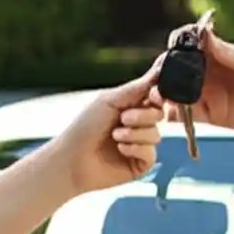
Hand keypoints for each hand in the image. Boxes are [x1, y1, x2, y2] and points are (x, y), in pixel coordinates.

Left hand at [47, 68, 165, 195]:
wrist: (73, 158)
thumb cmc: (85, 126)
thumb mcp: (110, 100)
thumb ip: (138, 87)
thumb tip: (160, 69)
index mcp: (131, 106)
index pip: (155, 97)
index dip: (158, 96)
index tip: (153, 96)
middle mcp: (138, 125)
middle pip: (159, 114)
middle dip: (141, 116)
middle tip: (122, 119)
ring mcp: (141, 144)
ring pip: (155, 135)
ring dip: (134, 134)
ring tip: (115, 136)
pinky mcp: (141, 164)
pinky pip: (151, 153)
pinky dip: (135, 149)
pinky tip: (120, 150)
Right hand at [152, 23, 233, 135]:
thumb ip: (226, 53)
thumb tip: (204, 33)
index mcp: (215, 56)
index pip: (187, 48)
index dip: (175, 49)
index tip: (168, 52)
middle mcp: (207, 74)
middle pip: (176, 71)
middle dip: (163, 74)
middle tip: (157, 78)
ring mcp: (206, 95)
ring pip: (177, 93)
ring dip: (165, 95)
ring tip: (159, 98)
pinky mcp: (208, 116)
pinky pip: (186, 115)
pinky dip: (174, 114)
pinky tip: (168, 114)